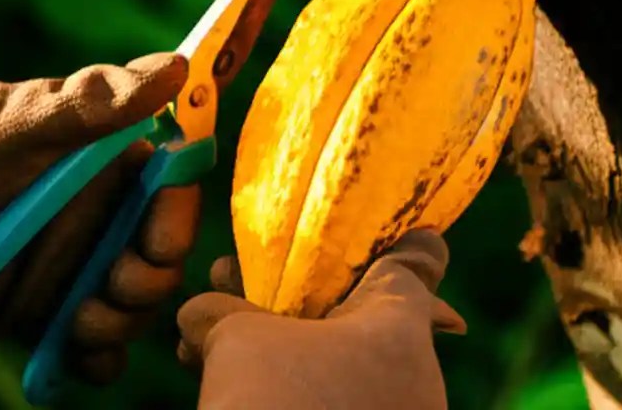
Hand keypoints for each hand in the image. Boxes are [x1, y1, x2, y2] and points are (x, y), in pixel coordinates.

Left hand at [0, 53, 197, 384]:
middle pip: (159, 261)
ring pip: (131, 309)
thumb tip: (175, 67)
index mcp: (110, 167)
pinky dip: (96, 359)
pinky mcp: (43, 312)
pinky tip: (78, 353)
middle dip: (150, 280)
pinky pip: (90, 348)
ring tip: (81, 320)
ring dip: (123, 322)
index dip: (177, 219)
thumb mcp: (24, 115)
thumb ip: (98, 99)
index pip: (172, 195)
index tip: (158, 237)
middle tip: (115, 283)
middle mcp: (102, 218)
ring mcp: (75, 268)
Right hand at [176, 229, 466, 409]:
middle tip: (232, 281)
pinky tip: (220, 380)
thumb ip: (224, 312)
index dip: (407, 241)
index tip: (417, 229)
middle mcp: (411, 376)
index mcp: (398, 328)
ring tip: (205, 336)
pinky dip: (287, 393)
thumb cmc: (271, 406)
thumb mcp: (238, 343)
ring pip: (337, 369)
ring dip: (278, 349)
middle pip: (359, 317)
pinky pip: (332, 407)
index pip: (415, 264)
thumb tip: (204, 312)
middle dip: (292, 299)